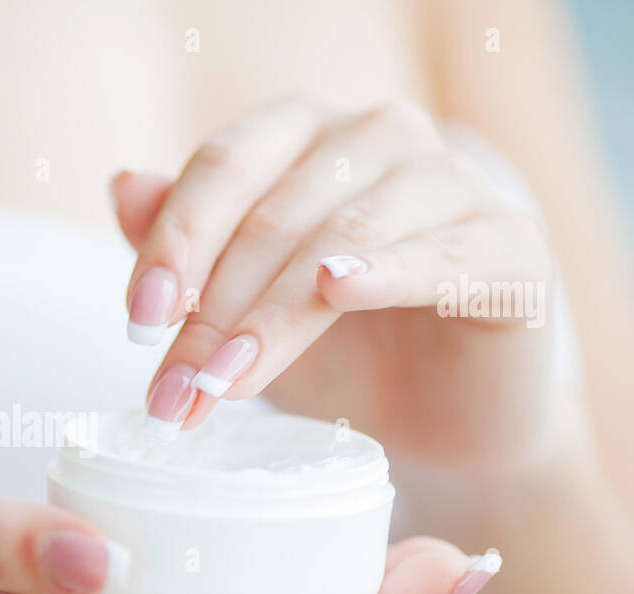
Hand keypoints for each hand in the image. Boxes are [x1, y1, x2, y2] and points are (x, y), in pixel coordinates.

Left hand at [114, 94, 558, 469]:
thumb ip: (188, 249)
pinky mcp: (511, 245)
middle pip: (274, 210)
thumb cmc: (338, 353)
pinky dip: (383, 272)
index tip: (137, 322)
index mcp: (308, 133)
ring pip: (340, 236)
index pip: (225, 165)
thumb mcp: (242, 306)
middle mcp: (381, 135)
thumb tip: (122, 186)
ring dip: (272, 317)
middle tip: (175, 388)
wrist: (443, 420)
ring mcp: (453, 181)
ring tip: (224, 382)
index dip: (173, 242)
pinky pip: (437, 253)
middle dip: (212, 309)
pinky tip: (334, 291)